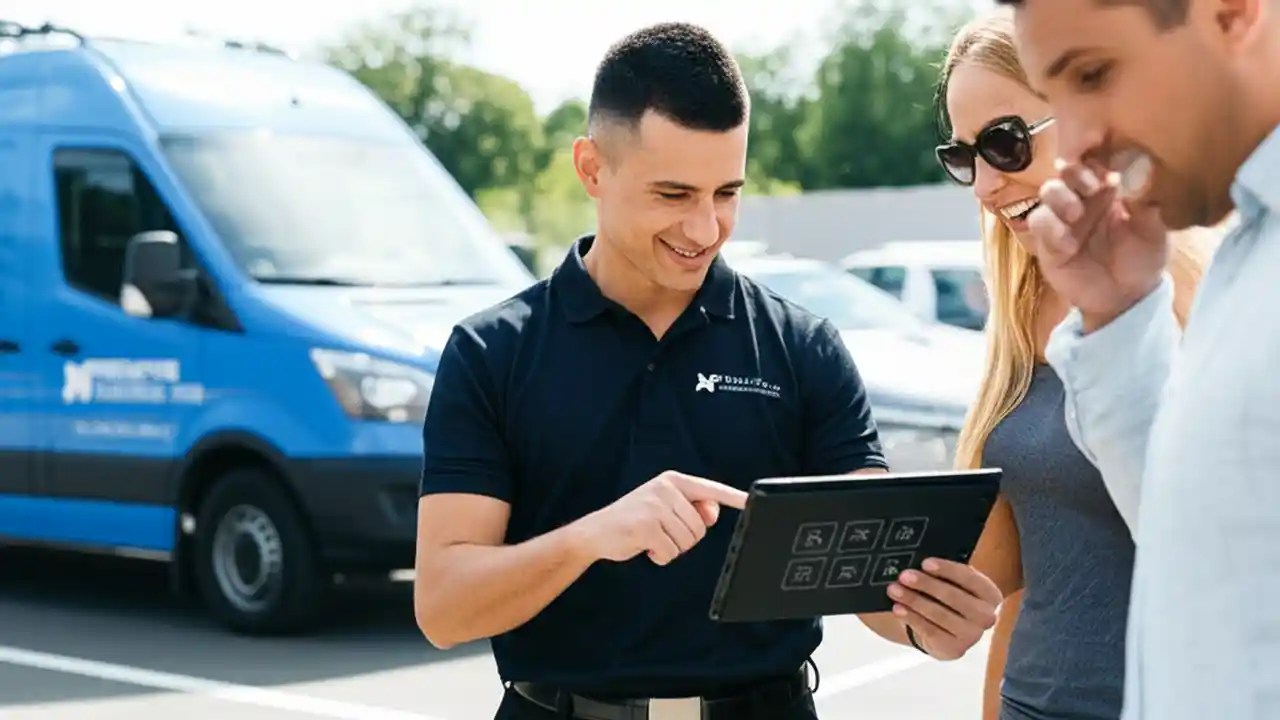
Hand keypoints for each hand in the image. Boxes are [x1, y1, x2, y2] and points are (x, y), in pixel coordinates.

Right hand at [579, 470, 747, 565]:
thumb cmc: (634, 521)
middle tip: (661, 534)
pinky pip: (671, 552)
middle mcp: (665, 489)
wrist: (595, 532)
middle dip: (684, 539)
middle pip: (700, 527)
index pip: (709, 489)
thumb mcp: (663, 509)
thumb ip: (690, 510)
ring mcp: (655, 506)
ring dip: (672, 548)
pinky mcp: (647, 526)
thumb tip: (711, 513)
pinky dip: (660, 557)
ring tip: (651, 538)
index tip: (751, 501)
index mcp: (672, 481)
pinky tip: (643, 546)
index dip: (733, 497)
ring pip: (688, 541)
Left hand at [887, 558, 999, 660]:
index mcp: (990, 594)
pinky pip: (930, 631)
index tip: (925, 563)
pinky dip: (911, 618)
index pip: (970, 578)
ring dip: (914, 600)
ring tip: (894, 590)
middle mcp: (987, 616)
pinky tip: (898, 608)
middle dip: (926, 584)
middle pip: (954, 597)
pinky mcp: (955, 649)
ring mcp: (972, 636)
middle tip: (904, 576)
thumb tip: (917, 565)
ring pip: (940, 614)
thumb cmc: (949, 599)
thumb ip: (943, 574)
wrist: (946, 631)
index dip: (947, 569)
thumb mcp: (953, 584)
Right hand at [1027, 159, 1168, 331]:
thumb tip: (1142, 172)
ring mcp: (1063, 220)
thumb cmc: (1143, 259)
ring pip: (1047, 193)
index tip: (1109, 169)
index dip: (1097, 158)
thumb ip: (1147, 204)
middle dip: (1075, 175)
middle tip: (1090, 189)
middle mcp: (1083, 199)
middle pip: (1067, 171)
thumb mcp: (1154, 232)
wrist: (1126, 298)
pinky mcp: (1047, 242)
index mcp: (1110, 189)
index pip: (1097, 161)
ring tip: (1075, 214)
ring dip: (1058, 198)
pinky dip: (1049, 229)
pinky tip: (1067, 244)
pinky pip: (1038, 224)